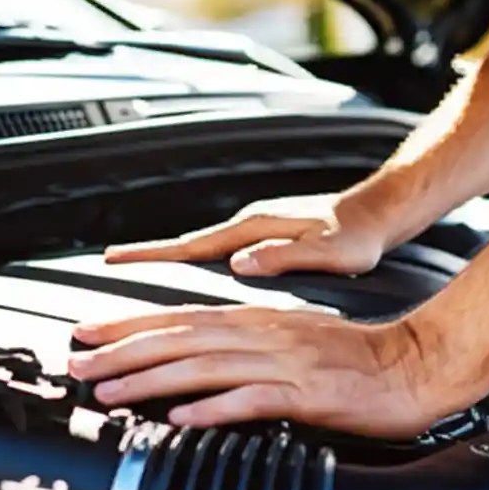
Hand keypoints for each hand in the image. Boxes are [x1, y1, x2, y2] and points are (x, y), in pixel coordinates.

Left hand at [67, 305, 443, 438]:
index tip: (87, 333)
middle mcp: (261, 334)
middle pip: (179, 339)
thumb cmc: (353, 358)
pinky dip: (214, 408)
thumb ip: (240, 349)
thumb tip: (192, 365)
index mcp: (254, 320)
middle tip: (78, 362)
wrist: (415, 364)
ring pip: (203, 366)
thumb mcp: (288, 341)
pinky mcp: (307, 393)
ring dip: (151, 380)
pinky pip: (253, 400)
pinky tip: (182, 419)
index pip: (177, 319)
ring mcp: (283, 362)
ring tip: (109, 391)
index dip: (127, 326)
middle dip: (122, 351)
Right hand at [104, 194, 386, 275]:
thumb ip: (284, 257)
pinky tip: (191, 275)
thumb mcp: (328, 253)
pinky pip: (216, 252)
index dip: (150, 256)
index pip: (189, 246)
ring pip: (198, 249)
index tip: (113, 261)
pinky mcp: (263, 238)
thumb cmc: (360, 237)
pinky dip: (193, 262)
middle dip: (144, 256)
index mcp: (253, 229)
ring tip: (137, 276)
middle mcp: (247, 226)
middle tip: (108, 265)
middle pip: (183, 245)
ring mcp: (254, 230)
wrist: (381, 213)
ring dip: (167, 260)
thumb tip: (240, 263)